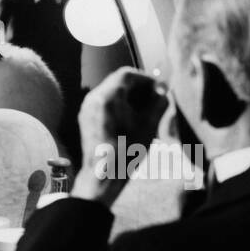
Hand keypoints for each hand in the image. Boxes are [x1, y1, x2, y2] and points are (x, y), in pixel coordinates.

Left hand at [72, 67, 169, 206]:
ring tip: (143, 109)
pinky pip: (103, 103)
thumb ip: (158, 105)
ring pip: (110, 91)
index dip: (146, 79)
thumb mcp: (148, 127)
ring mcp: (87, 108)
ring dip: (128, 95)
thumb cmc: (125, 153)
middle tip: (153, 97)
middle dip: (137, 87)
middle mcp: (94, 98)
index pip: (128, 74)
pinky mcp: (85, 119)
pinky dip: (117, 104)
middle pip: (118, 81)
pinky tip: (129, 117)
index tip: (158, 88)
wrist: (102, 176)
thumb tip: (164, 93)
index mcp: (108, 97)